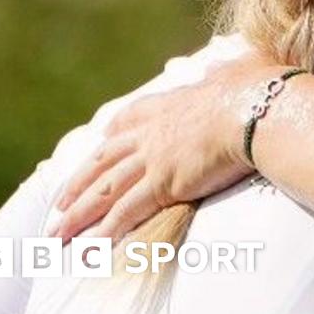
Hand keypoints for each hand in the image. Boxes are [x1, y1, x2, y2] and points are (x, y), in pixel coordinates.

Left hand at [49, 52, 290, 243]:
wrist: (255, 112)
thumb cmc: (255, 92)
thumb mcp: (236, 73)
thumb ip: (225, 72)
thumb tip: (224, 66)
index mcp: (168, 106)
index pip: (128, 121)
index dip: (110, 136)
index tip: (98, 143)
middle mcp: (151, 134)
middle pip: (103, 162)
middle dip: (77, 185)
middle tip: (59, 204)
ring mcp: (153, 160)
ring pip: (104, 191)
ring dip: (78, 215)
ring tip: (58, 235)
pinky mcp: (162, 184)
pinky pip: (125, 212)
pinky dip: (106, 231)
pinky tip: (91, 247)